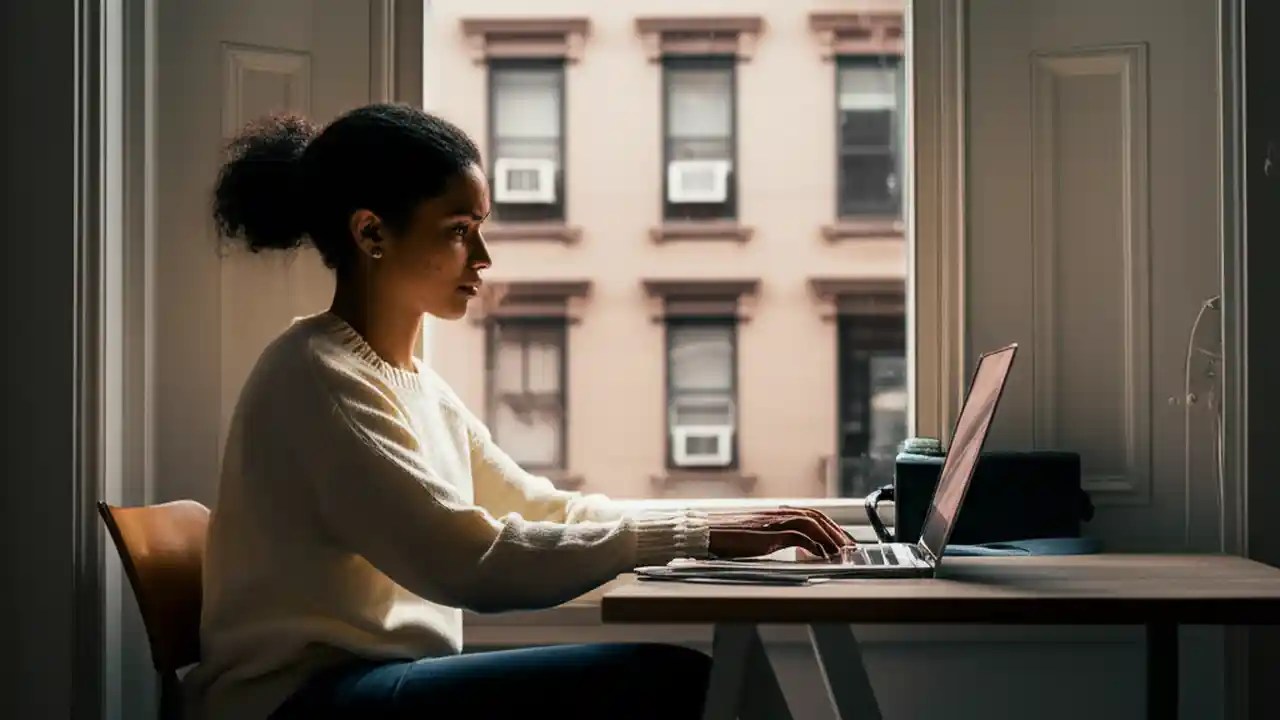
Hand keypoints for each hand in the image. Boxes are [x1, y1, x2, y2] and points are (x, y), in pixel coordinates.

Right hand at [707, 507, 854, 559]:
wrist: (704, 535)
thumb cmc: (723, 539)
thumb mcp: (754, 538)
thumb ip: (774, 538)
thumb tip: (794, 547)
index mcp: (774, 514)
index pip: (809, 515)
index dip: (828, 526)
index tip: (841, 539)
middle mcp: (777, 514)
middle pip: (816, 516)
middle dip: (837, 530)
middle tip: (851, 545)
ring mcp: (774, 521)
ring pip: (812, 522)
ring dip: (831, 536)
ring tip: (843, 551)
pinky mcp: (770, 532)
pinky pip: (801, 535)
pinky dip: (815, 544)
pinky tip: (823, 555)